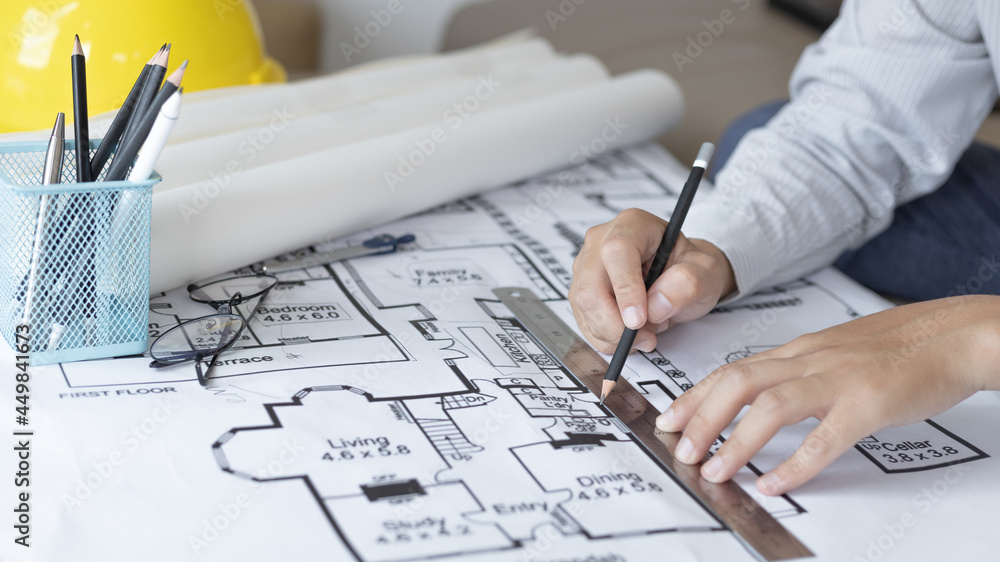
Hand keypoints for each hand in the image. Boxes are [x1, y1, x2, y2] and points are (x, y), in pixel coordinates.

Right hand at [569, 208, 736, 353]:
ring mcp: (586, 266)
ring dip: (613, 334)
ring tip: (645, 335)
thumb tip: (656, 304)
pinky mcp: (580, 290)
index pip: (617, 252)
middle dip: (615, 323)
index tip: (639, 320)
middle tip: (645, 338)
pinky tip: (629, 335)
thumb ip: (687, 283)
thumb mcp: (705, 272)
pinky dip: (605, 338)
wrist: (680, 279)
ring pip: (584, 308)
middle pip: (590, 286)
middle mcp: (601, 241)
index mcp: (633, 225)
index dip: (625, 289)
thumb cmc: (689, 269)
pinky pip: (583, 321)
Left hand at [656, 295, 999, 494]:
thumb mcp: (834, 352)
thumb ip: (797, 371)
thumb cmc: (897, 347)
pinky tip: (775, 483)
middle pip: (738, 382)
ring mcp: (838, 380)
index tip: (669, 420)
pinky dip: (795, 463)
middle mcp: (810, 360)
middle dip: (700, 417)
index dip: (695, 396)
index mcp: (799, 350)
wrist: (954, 335)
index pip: (732, 370)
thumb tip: (759, 396)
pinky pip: (825, 437)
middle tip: (679, 449)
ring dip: (735, 441)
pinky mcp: (869, 403)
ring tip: (713, 470)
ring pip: (771, 405)